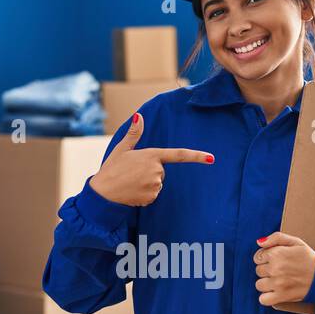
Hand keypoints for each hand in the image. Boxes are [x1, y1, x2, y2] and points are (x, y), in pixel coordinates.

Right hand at [89, 112, 214, 205]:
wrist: (103, 193)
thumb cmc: (111, 169)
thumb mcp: (122, 149)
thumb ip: (134, 133)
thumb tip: (138, 116)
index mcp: (151, 155)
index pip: (179, 155)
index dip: (196, 156)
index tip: (211, 158)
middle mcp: (156, 170)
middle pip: (161, 171)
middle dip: (150, 171)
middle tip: (132, 172)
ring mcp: (155, 185)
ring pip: (157, 183)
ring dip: (147, 182)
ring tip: (130, 182)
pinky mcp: (152, 197)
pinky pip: (153, 194)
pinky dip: (144, 193)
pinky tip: (132, 191)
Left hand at [254, 232, 314, 305]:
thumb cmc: (309, 258)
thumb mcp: (295, 242)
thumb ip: (276, 238)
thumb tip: (259, 242)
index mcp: (277, 253)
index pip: (258, 257)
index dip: (265, 259)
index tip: (275, 261)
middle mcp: (275, 268)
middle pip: (258, 271)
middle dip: (267, 270)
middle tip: (281, 271)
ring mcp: (277, 283)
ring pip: (259, 285)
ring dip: (266, 284)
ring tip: (279, 281)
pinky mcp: (281, 296)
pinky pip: (263, 299)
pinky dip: (267, 297)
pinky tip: (275, 293)